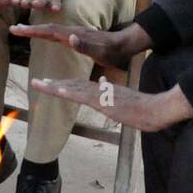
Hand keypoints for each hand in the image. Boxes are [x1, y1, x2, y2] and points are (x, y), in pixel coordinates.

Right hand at [10, 21, 150, 69]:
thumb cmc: (112, 51)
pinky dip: (45, 32)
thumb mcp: (100, 51)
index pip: (50, 31)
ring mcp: (74, 34)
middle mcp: (72, 32)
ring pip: (51, 29)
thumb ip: (85, 45)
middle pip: (47, 28)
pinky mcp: (77, 37)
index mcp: (74, 35)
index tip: (18, 29)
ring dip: (35, 29)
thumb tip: (69, 38)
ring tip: (21, 29)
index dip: (33, 30)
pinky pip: (57, 34)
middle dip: (29, 28)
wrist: (124, 44)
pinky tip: (43, 34)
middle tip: (13, 28)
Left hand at [30, 78, 192, 132]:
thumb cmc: (143, 108)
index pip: (80, 87)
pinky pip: (83, 96)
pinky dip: (69, 92)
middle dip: (54, 84)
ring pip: (74, 88)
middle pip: (73, 86)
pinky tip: (57, 90)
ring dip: (54, 86)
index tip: (51, 83)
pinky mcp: (104, 102)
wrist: (156, 109)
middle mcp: (100, 91)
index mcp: (103, 91)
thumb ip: (111, 91)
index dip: (65, 84)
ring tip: (39, 84)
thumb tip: (103, 83)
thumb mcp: (124, 100)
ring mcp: (101, 96)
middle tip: (36, 82)